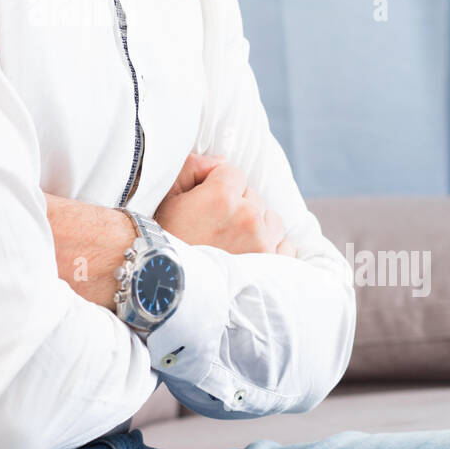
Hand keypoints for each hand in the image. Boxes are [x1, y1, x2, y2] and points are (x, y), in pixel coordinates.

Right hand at [154, 152, 297, 257]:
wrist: (164, 287)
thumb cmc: (164, 242)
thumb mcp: (167, 198)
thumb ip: (192, 168)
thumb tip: (221, 161)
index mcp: (222, 196)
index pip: (233, 172)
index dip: (217, 185)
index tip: (205, 203)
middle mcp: (247, 216)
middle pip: (252, 195)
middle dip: (237, 205)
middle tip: (214, 226)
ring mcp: (263, 243)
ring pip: (271, 218)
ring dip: (256, 224)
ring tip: (232, 241)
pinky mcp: (272, 266)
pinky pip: (285, 244)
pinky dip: (271, 246)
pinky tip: (249, 253)